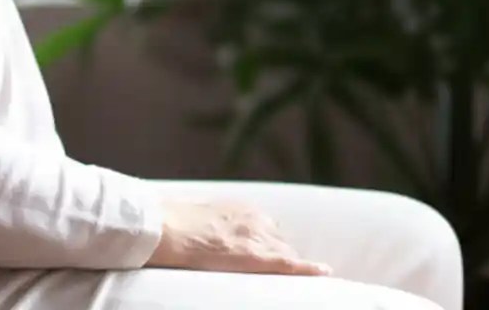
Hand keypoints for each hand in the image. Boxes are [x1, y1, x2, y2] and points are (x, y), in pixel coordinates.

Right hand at [146, 198, 332, 276]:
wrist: (165, 229)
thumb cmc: (172, 224)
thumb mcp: (199, 216)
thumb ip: (215, 223)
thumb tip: (210, 233)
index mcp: (241, 209)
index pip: (267, 228)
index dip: (268, 243)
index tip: (266, 251)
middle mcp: (256, 219)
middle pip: (280, 241)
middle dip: (279, 254)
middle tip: (270, 270)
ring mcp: (257, 238)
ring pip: (285, 254)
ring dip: (286, 264)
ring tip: (288, 278)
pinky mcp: (257, 257)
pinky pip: (290, 264)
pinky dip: (308, 269)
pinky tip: (324, 273)